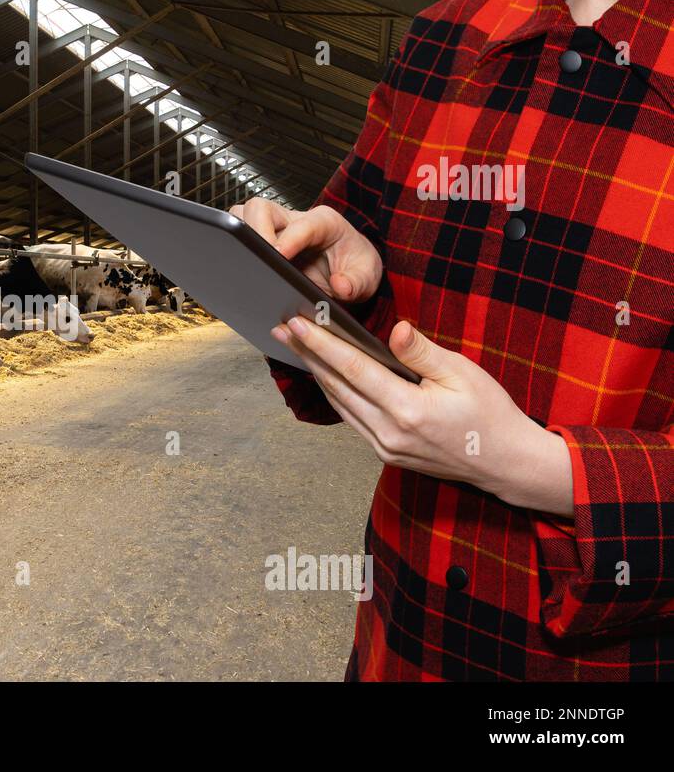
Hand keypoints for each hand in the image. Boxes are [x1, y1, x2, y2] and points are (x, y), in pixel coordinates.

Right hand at [232, 199, 381, 302]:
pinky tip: (236, 270)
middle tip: (256, 260)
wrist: (346, 270)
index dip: (289, 238)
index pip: (303, 224)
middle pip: (261, 208)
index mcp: (325, 223)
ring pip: (243, 216)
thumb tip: (340, 286)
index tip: (279, 255)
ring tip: (244, 264)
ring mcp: (274, 230)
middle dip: (254, 231)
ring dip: (238, 236)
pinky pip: (238, 235)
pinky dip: (233, 248)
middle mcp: (295, 220)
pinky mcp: (261, 241)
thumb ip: (358, 282)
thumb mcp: (367, 278)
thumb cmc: (353, 268)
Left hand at [272, 315, 573, 515]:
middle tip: (282, 329)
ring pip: (339, 404)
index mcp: (408, 410)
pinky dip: (335, 394)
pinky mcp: (386, 454)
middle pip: (336, 386)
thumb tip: (396, 330)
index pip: (353, 369)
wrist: (505, 463)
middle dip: (307, 355)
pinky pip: (351, 419)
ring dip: (317, 374)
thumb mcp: (462, 374)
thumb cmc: (490, 413)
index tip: (297, 323)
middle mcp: (388, 433)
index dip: (322, 344)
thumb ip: (422, 353)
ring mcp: (384, 448)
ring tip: (297, 348)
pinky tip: (326, 376)